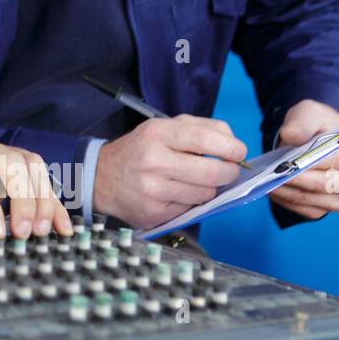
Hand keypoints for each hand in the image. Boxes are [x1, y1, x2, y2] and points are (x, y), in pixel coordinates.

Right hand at [93, 115, 246, 228]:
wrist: (100, 177)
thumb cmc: (140, 150)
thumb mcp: (162, 127)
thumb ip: (200, 128)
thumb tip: (234, 145)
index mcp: (157, 133)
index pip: (207, 139)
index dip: (232, 148)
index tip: (238, 152)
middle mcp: (154, 160)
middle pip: (214, 172)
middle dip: (229, 172)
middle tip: (227, 170)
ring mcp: (153, 189)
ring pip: (206, 193)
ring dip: (209, 188)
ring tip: (194, 181)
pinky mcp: (155, 212)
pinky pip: (191, 208)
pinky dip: (191, 201)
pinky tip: (177, 193)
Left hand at [268, 99, 338, 219]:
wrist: (312, 139)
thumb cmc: (315, 125)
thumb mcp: (309, 113)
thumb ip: (302, 122)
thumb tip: (292, 136)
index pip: (332, 163)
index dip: (306, 163)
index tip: (284, 162)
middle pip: (322, 185)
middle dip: (293, 179)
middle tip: (270, 173)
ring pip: (310, 200)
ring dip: (286, 191)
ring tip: (266, 180)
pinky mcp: (326, 207)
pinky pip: (304, 210)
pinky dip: (286, 200)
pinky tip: (272, 189)